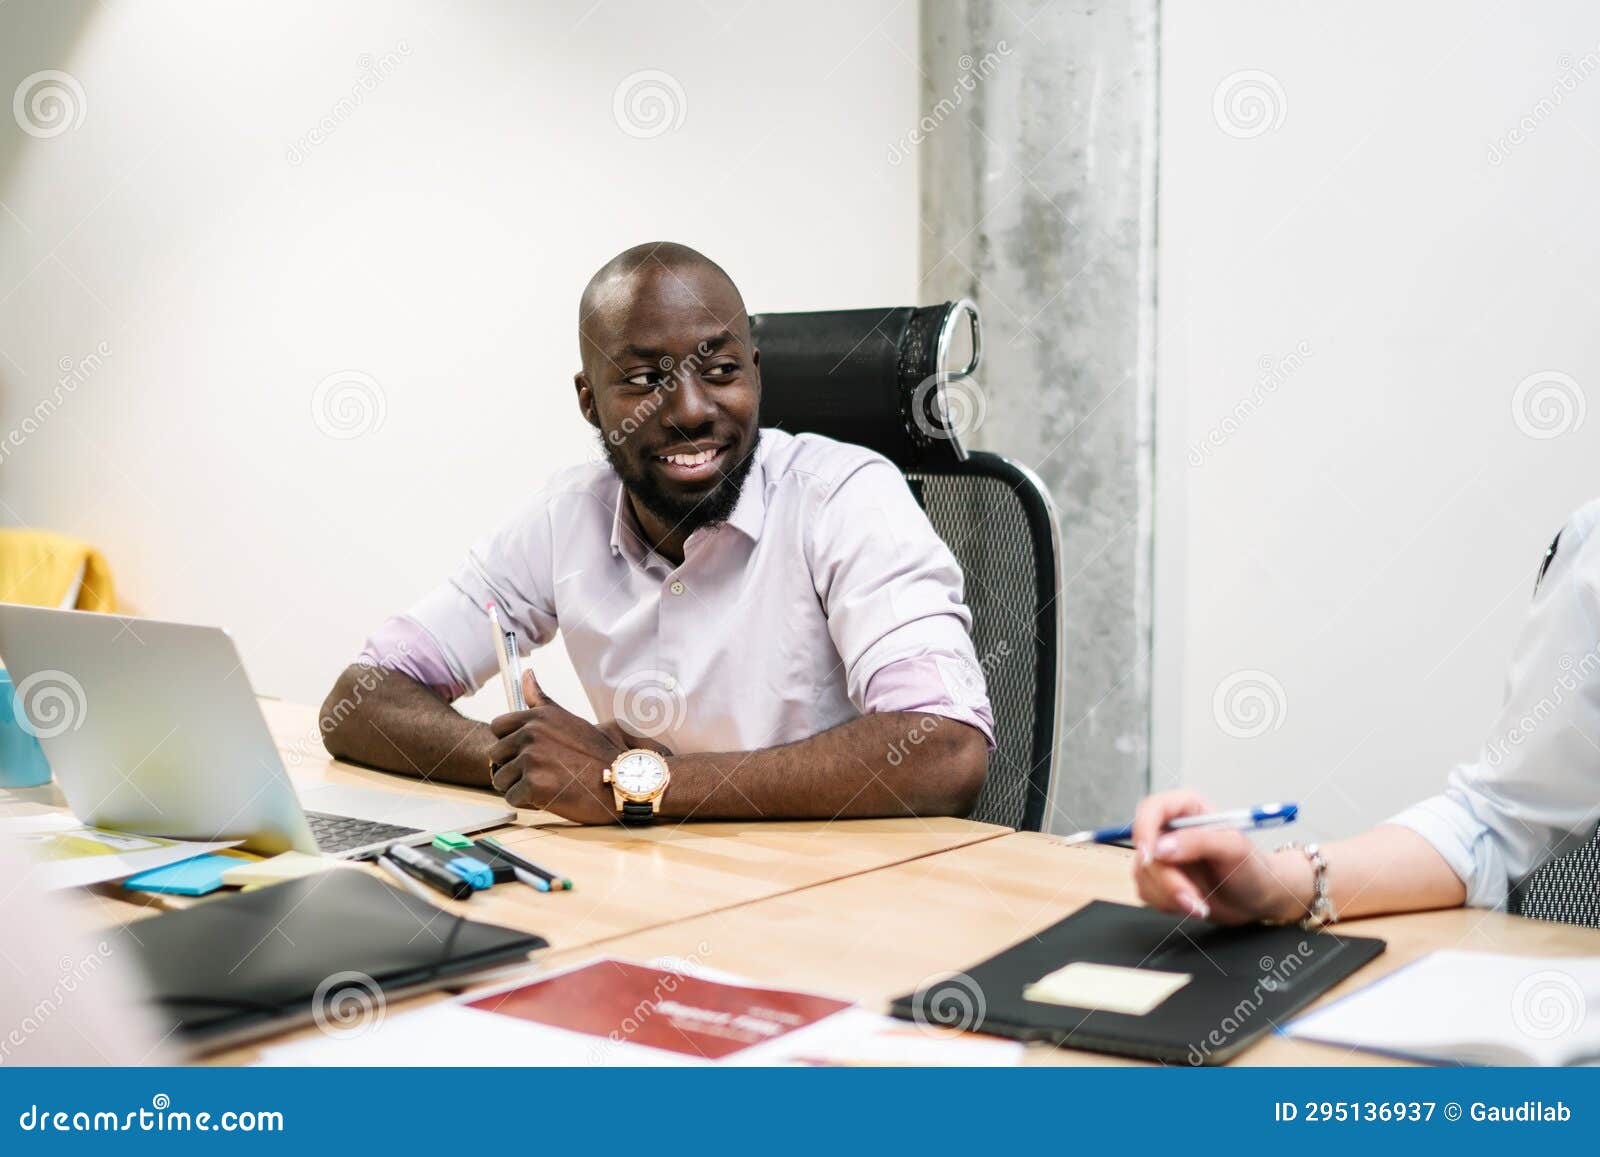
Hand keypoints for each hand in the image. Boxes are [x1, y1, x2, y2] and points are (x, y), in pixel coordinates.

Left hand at [488, 670, 661, 824]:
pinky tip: (553, 796)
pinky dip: (529, 802)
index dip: (511, 744)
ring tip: (550, 784)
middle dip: (514, 767)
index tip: (531, 752)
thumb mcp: (569, 720)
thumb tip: (526, 673)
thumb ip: (541, 700)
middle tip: (545, 771)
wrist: (623, 781)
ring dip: (520, 786)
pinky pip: (513, 798)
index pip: (498, 728)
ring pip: (502, 779)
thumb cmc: (597, 754)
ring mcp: (531, 759)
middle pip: (496, 756)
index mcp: (538, 717)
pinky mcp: (533, 785)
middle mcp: (531, 734)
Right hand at [1130, 790, 1311, 925]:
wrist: (1259, 900)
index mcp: (1187, 810)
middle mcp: (1170, 830)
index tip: (1149, 855)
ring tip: (1200, 904)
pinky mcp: (1160, 881)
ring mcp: (1163, 857)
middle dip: (1167, 879)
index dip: (1144, 829)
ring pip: (1144, 874)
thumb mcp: (1233, 848)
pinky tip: (1194, 904)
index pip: (1151, 809)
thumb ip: (1198, 841)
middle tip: (1191, 897)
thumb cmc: (1253, 868)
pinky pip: (1148, 893)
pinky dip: (1169, 904)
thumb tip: (1162, 847)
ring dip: (1170, 895)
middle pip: (1145, 849)